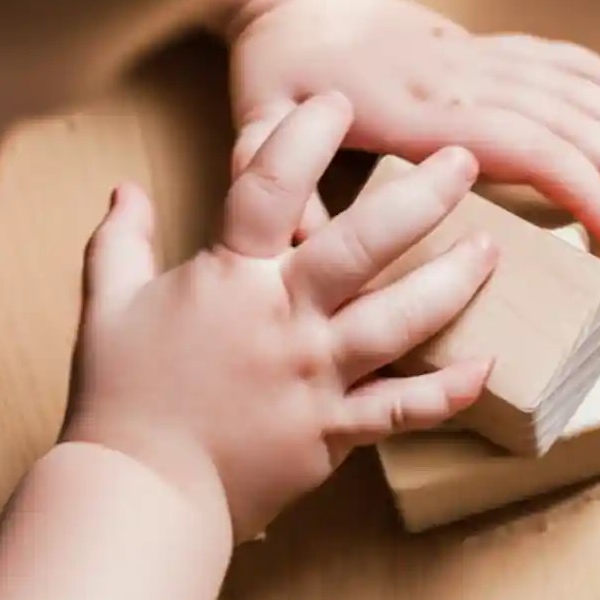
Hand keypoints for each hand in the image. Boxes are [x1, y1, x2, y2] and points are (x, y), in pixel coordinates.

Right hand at [61, 94, 497, 539]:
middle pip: (362, 246)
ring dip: (452, 283)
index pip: (267, 189)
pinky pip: (403, 409)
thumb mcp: (108, 308)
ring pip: (400, 320)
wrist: (139, 495)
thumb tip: (124, 192)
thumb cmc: (121, 400)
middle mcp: (284, 319)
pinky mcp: (335, 430)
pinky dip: (448, 392)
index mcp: (230, 280)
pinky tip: (487, 365)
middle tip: (464, 162)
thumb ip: (120, 244)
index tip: (337, 104)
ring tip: (490, 250)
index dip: (302, 138)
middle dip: (420, 198)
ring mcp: (316, 375)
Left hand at [222, 0, 599, 243]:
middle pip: (560, 119)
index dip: (577, 183)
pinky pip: (552, 56)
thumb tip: (302, 241)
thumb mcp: (261, 124)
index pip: (522, 143)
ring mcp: (474, 58)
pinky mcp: (479, 48)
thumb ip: (279, 181)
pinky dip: (597, 75)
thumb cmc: (280, 64)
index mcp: (418, 109)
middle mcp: (460, 78)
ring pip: (567, 85)